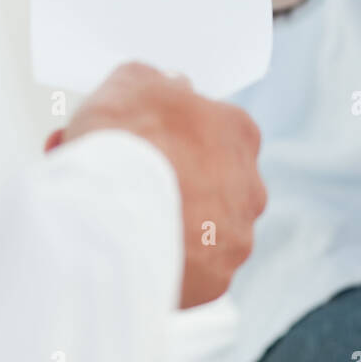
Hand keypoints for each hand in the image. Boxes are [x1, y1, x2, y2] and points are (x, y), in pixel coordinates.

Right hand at [44, 61, 266, 307]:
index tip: (138, 140)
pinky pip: (188, 268)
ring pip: (199, 228)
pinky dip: (162, 261)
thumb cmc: (124, 141)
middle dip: (169, 180)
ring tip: (114, 219)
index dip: (168, 133)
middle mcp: (250, 185)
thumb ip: (155, 81)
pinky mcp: (215, 281)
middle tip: (120, 180)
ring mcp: (236, 236)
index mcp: (238, 131)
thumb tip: (168, 87)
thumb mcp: (130, 80)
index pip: (210, 130)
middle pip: (207, 180)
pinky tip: (126, 250)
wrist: (111, 214)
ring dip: (165, 221)